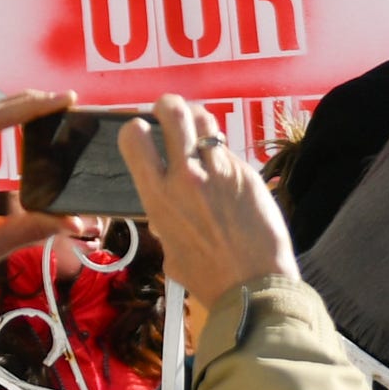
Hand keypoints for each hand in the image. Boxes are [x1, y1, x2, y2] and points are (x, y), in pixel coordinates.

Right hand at [120, 96, 298, 299]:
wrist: (253, 284)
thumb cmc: (207, 277)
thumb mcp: (170, 253)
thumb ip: (164, 224)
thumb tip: (163, 217)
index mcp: (157, 196)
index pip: (135, 139)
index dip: (137, 128)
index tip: (143, 130)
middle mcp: (185, 176)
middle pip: (173, 112)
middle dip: (167, 105)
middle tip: (169, 111)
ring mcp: (218, 171)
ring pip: (205, 120)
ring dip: (198, 118)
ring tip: (198, 128)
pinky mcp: (246, 173)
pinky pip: (229, 150)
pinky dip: (223, 153)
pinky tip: (226, 169)